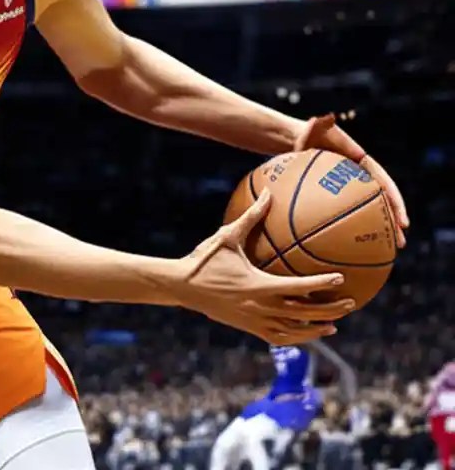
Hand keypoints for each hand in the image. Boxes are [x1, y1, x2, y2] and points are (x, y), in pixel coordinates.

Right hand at [176, 190, 354, 344]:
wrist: (181, 286)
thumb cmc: (204, 260)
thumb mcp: (227, 236)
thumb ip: (251, 217)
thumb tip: (268, 193)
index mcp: (259, 285)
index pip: (299, 287)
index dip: (322, 283)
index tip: (341, 278)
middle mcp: (260, 306)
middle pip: (304, 313)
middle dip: (330, 309)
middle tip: (350, 302)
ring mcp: (254, 320)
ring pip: (293, 331)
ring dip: (315, 329)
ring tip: (333, 325)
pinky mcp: (247, 327)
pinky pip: (277, 337)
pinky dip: (294, 338)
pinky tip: (305, 334)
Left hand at [295, 114, 409, 245]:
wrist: (296, 141)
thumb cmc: (306, 135)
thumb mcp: (314, 128)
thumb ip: (320, 125)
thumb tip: (326, 117)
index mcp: (363, 164)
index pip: (384, 184)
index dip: (395, 202)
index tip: (403, 220)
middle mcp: (361, 177)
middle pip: (382, 202)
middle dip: (393, 223)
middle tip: (400, 243)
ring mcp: (350, 188)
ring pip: (367, 211)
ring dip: (377, 230)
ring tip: (384, 252)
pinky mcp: (337, 196)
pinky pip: (345, 214)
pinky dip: (349, 229)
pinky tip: (347, 248)